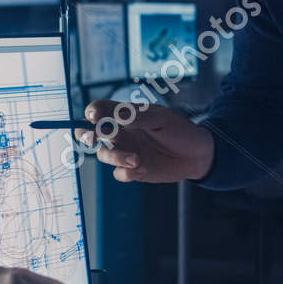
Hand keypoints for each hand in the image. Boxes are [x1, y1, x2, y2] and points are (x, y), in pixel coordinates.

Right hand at [77, 100, 214, 182]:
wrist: (197, 155)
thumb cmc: (180, 130)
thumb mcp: (161, 119)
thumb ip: (137, 117)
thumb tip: (115, 116)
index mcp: (125, 115)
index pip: (100, 110)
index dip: (92, 112)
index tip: (94, 118)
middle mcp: (121, 133)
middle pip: (90, 133)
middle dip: (85, 135)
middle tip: (92, 138)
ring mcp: (125, 152)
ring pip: (103, 155)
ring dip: (115, 157)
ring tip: (136, 159)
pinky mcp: (133, 170)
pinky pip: (118, 173)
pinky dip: (125, 172)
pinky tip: (141, 168)